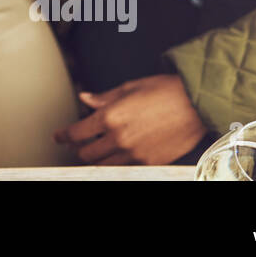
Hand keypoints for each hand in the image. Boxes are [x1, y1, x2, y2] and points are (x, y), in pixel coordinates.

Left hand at [53, 74, 206, 164]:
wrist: (196, 104)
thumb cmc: (165, 91)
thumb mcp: (129, 88)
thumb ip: (103, 98)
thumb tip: (85, 98)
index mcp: (110, 116)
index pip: (76, 133)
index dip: (63, 135)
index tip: (59, 136)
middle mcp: (119, 138)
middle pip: (87, 154)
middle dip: (78, 149)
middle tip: (77, 144)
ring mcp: (135, 154)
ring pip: (104, 165)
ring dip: (96, 159)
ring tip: (95, 151)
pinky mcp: (150, 163)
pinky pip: (125, 169)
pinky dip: (117, 164)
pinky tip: (117, 156)